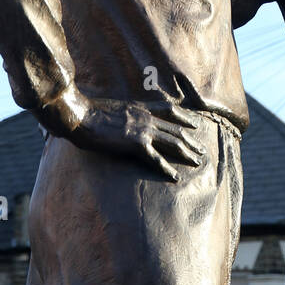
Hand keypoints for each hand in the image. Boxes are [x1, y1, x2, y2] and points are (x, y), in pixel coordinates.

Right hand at [69, 97, 204, 181]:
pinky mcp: (136, 144)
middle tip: (202, 150)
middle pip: (176, 130)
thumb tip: (126, 117)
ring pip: (172, 143)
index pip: (170, 111)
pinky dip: (167, 169)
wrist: (81, 116)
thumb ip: (125, 113)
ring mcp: (143, 130)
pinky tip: (175, 177)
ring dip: (187, 153)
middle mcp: (147, 117)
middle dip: (191, 141)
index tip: (196, 124)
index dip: (185, 118)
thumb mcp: (114, 107)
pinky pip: (156, 159)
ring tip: (198, 162)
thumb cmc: (90, 113)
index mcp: (142, 108)